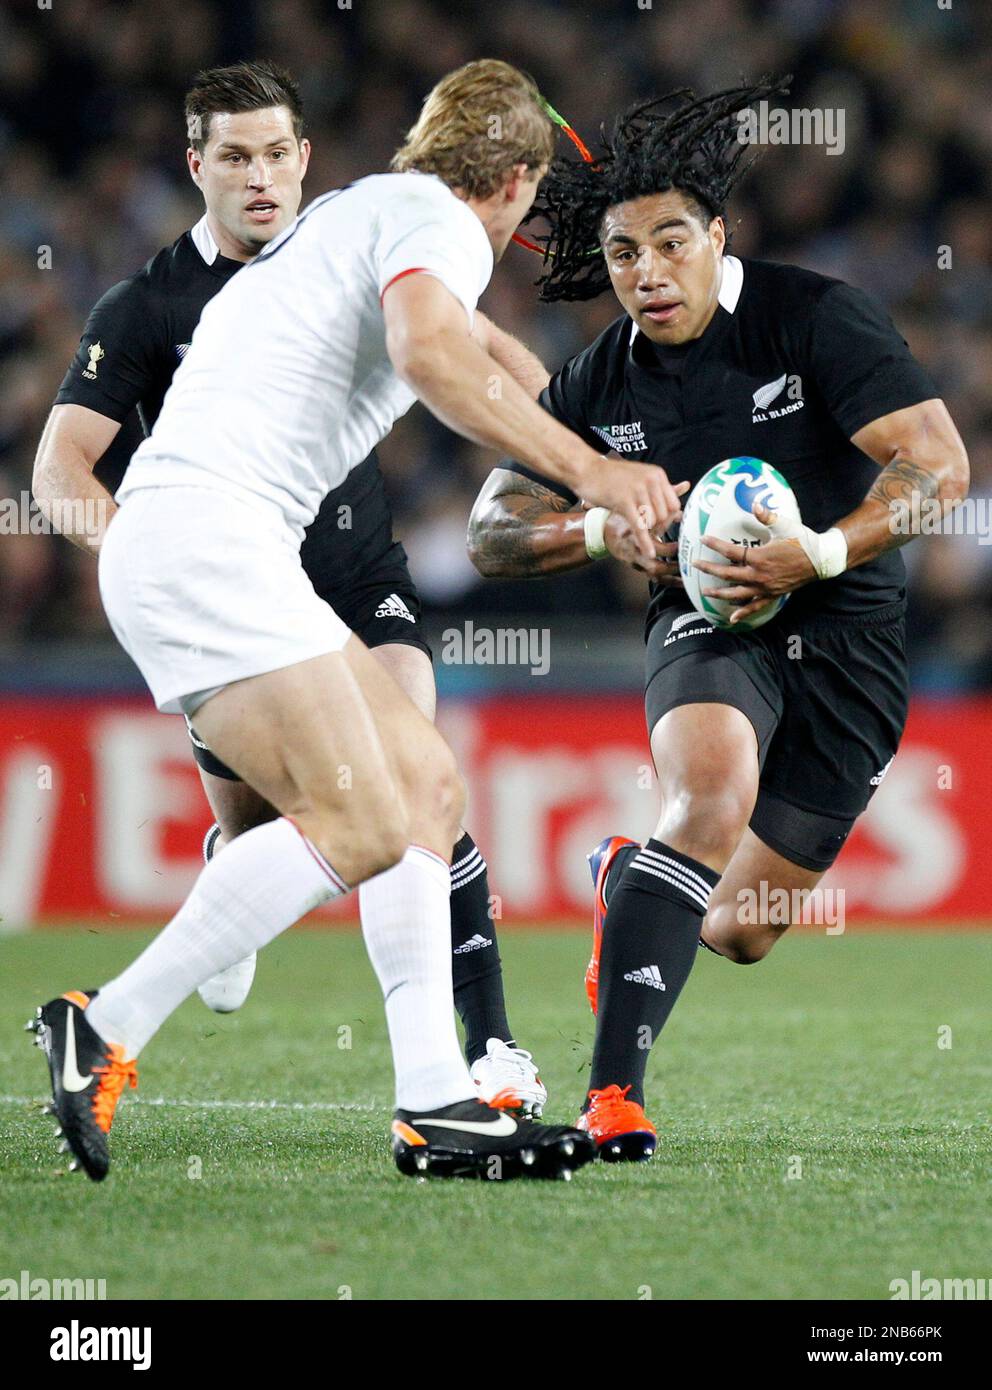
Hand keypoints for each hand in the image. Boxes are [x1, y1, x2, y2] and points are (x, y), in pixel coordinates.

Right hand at [578, 453, 685, 560]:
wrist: (586, 469)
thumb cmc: (611, 476)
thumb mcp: (640, 476)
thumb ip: (660, 485)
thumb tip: (686, 486)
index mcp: (657, 475)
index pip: (674, 504)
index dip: (668, 518)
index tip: (657, 524)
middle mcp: (651, 481)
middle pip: (665, 515)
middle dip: (657, 527)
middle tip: (646, 528)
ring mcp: (638, 491)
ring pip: (653, 522)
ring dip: (646, 531)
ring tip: (636, 528)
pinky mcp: (624, 502)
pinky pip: (639, 527)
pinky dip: (645, 542)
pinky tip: (648, 553)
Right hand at [603, 511, 684, 582]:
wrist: (609, 534)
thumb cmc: (627, 522)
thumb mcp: (641, 517)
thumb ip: (662, 517)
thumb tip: (680, 514)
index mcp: (635, 540)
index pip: (652, 548)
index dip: (669, 549)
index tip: (681, 545)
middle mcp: (636, 555)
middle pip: (654, 567)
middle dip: (672, 567)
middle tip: (687, 564)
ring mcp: (637, 564)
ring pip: (655, 576)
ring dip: (672, 578)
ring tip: (688, 578)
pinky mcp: (640, 569)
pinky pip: (655, 579)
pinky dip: (669, 581)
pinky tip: (681, 582)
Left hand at [693, 501, 816, 624]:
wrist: (821, 560)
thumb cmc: (803, 540)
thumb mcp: (785, 525)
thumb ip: (767, 516)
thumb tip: (755, 504)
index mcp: (760, 557)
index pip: (731, 551)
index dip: (715, 545)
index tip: (703, 540)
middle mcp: (759, 575)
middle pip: (728, 574)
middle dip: (710, 569)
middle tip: (695, 565)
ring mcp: (765, 587)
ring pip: (737, 593)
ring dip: (720, 593)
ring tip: (705, 592)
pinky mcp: (772, 595)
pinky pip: (755, 606)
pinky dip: (743, 612)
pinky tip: (732, 617)